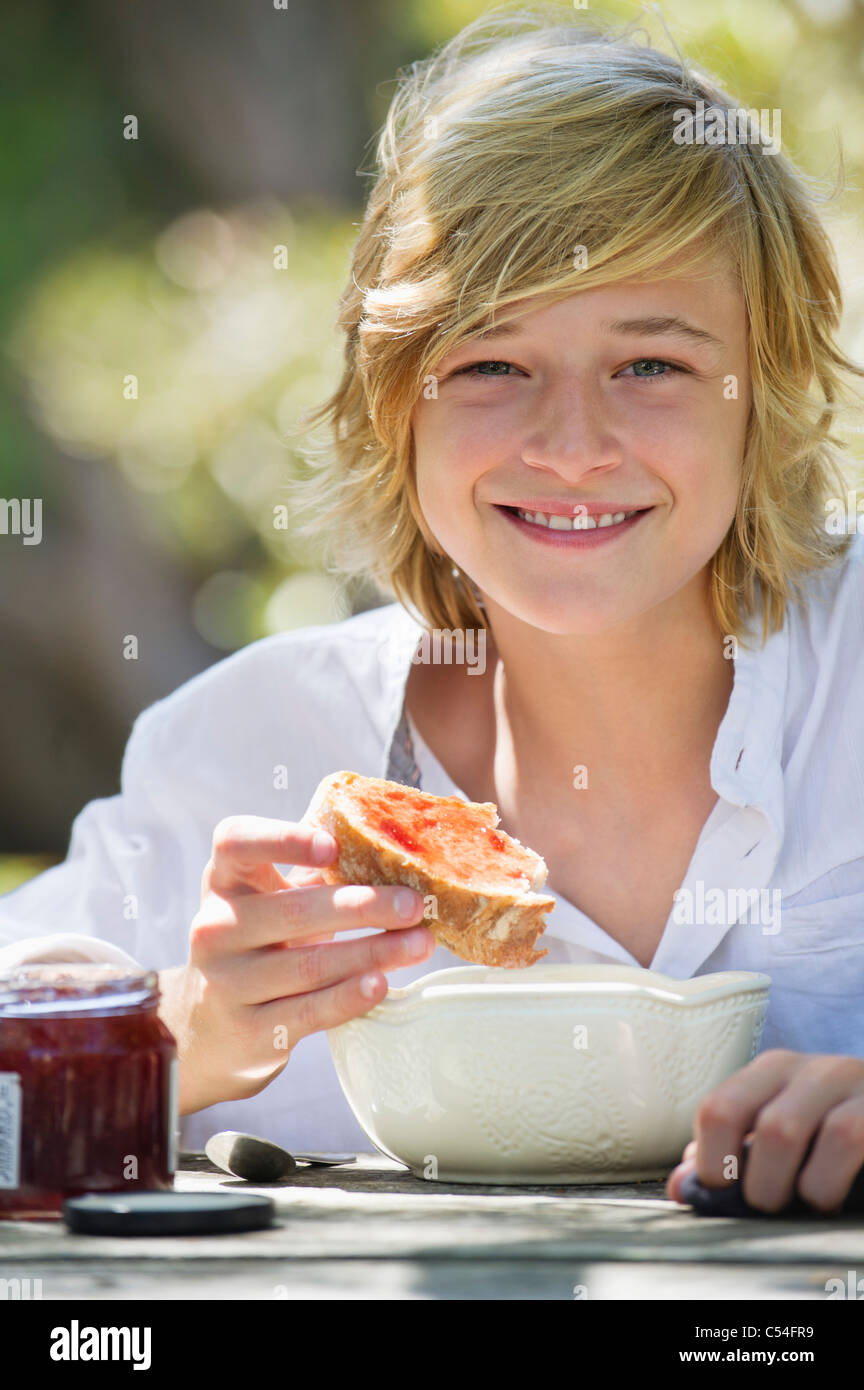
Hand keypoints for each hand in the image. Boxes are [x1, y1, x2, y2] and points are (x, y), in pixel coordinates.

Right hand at [159, 815, 434, 1114]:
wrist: (211, 1029)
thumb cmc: (260, 944)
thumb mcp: (269, 900)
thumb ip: (314, 871)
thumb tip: (392, 842)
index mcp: (224, 880)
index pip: (236, 842)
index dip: (283, 840)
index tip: (332, 847)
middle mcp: (215, 927)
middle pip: (293, 911)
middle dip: (364, 907)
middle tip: (415, 905)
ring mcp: (226, 982)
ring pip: (309, 965)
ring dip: (372, 953)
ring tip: (419, 944)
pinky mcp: (247, 1031)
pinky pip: (307, 1011)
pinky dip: (348, 997)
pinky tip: (380, 984)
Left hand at [665, 1049, 863, 1212]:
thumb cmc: (828, 1133)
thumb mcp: (776, 1134)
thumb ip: (728, 1157)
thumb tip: (680, 1187)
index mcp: (772, 1071)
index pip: (719, 1110)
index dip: (714, 1166)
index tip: (725, 1196)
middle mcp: (812, 1071)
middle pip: (768, 1129)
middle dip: (764, 1189)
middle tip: (774, 1208)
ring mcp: (853, 1085)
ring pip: (807, 1136)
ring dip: (803, 1190)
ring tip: (811, 1204)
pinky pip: (849, 1142)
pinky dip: (833, 1184)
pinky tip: (840, 1195)